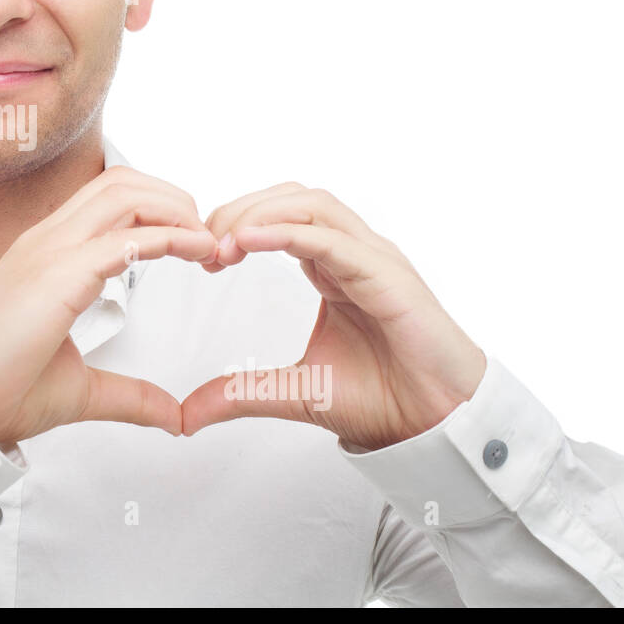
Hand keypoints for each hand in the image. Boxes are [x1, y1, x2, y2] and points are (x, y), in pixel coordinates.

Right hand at [0, 165, 218, 448]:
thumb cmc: (3, 391)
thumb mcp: (83, 389)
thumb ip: (130, 394)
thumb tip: (175, 416)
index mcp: (47, 253)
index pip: (108, 197)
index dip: (159, 209)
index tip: (196, 246)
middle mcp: (47, 240)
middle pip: (122, 182)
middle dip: (174, 199)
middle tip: (209, 240)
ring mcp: (49, 251)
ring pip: (124, 193)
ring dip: (176, 209)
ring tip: (207, 244)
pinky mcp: (57, 276)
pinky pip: (125, 239)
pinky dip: (170, 236)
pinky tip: (197, 251)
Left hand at [181, 182, 486, 449]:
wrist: (434, 425)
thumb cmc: (382, 397)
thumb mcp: (292, 392)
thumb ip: (241, 393)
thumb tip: (189, 414)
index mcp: (332, 266)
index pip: (279, 216)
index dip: (237, 224)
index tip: (204, 257)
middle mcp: (353, 252)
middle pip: (291, 198)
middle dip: (241, 209)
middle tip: (204, 244)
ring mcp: (374, 259)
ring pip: (313, 206)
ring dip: (260, 214)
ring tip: (223, 242)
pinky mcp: (389, 277)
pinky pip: (333, 240)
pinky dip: (288, 233)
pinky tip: (248, 241)